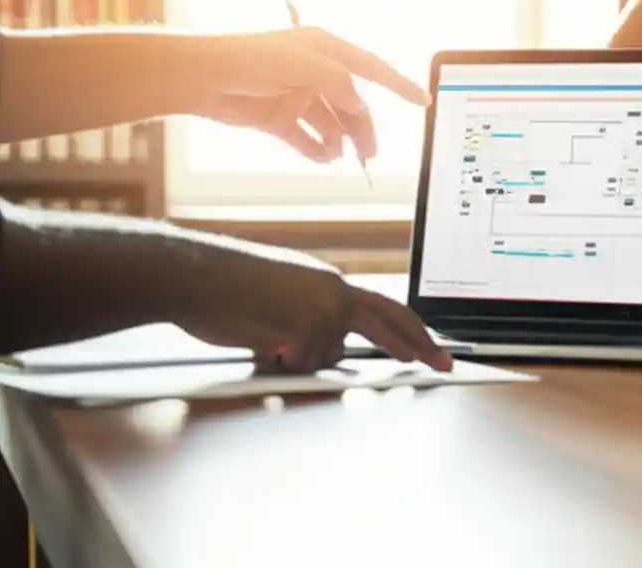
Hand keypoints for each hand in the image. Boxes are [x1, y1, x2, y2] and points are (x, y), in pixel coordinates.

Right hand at [166, 234, 450, 373]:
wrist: (196, 275)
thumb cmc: (227, 287)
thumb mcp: (284, 296)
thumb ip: (314, 317)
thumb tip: (331, 350)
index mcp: (331, 284)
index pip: (385, 308)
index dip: (411, 329)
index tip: (429, 346)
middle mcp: (336, 294)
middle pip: (392, 323)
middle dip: (422, 347)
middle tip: (444, 365)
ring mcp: (325, 312)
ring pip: (326, 358)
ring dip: (297, 359)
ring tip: (262, 333)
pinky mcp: (309, 330)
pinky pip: (301, 366)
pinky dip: (279, 363)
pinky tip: (258, 339)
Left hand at [195, 27, 426, 163]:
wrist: (199, 78)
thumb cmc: (248, 60)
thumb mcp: (304, 66)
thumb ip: (340, 83)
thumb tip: (360, 105)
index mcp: (324, 49)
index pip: (372, 68)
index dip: (399, 85)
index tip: (422, 101)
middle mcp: (314, 71)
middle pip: (351, 104)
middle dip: (363, 128)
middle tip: (370, 154)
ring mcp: (296, 95)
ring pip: (331, 124)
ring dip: (340, 140)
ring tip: (344, 158)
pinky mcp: (278, 117)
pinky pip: (307, 137)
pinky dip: (317, 148)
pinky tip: (325, 158)